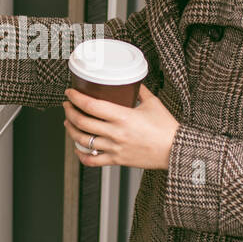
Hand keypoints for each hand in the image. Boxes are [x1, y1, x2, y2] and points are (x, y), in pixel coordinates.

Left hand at [62, 84, 178, 170]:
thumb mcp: (153, 103)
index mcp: (123, 117)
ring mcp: (115, 148)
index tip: (70, 93)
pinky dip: (81, 155)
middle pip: (82, 122)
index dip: (76, 98)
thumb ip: (139, 91)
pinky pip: (93, 161)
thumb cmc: (166, 128)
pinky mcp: (117, 160)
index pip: (91, 105)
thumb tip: (131, 81)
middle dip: (70, 112)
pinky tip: (78, 148)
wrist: (175, 150)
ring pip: (83, 141)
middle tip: (67, 105)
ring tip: (69, 122)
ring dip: (71, 130)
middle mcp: (116, 133)